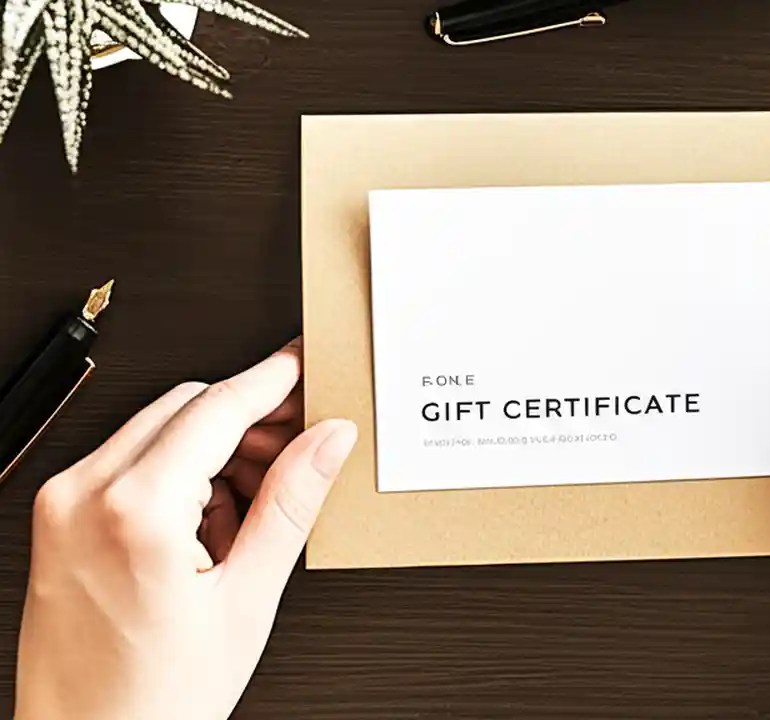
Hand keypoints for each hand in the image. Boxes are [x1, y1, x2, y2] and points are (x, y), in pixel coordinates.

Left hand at [15, 340, 356, 719]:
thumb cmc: (154, 699)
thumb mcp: (247, 598)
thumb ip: (291, 504)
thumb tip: (327, 441)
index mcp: (136, 511)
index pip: (218, 407)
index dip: (272, 380)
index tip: (304, 364)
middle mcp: (85, 494)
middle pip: (187, 408)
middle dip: (250, 422)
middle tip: (301, 449)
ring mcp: (63, 504)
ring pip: (159, 430)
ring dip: (216, 449)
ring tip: (253, 513)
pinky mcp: (55, 517)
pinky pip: (129, 462)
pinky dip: (180, 473)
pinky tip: (212, 523)